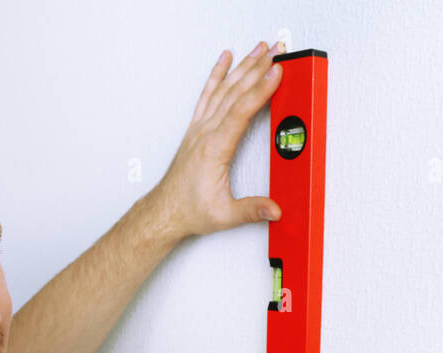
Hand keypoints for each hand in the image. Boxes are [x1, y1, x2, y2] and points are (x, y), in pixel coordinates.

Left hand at [149, 40, 285, 238]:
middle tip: (277, 50)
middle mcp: (205, 133)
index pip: (241, 111)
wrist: (166, 210)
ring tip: (260, 48)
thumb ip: (251, 210)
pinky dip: (217, 74)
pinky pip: (208, 94)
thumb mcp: (225, 215)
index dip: (261, 90)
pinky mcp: (196, 128)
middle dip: (258, 68)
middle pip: (235, 92)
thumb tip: (274, 209)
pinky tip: (225, 59)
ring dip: (243, 66)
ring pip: (223, 89)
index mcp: (214, 149)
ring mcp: (199, 128)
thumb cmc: (190, 210)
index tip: (277, 72)